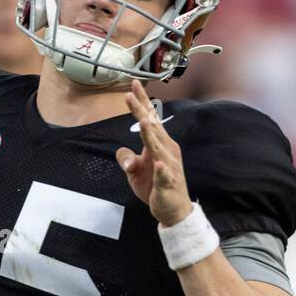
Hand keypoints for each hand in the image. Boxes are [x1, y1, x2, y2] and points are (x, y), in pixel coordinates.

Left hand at [115, 80, 192, 226]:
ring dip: (150, 135)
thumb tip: (122, 155)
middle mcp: (166, 150)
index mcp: (160, 144)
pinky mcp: (168, 183)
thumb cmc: (155, 186)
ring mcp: (169, 166)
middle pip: (152, 127)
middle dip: (141, 111)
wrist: (173, 210)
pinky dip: (160, 169)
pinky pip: (164, 175)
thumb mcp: (135, 171)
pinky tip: (157, 163)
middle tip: (130, 95)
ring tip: (144, 121)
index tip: (133, 85)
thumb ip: (127, 159)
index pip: (150, 119)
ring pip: (158, 147)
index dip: (142, 103)